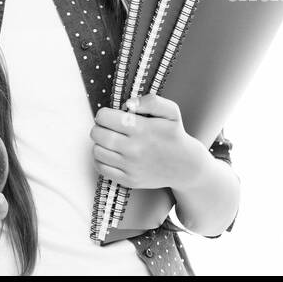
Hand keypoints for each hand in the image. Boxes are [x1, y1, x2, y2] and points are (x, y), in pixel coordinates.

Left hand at [90, 94, 209, 189]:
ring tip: (111, 140)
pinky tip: (112, 154)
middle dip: (100, 127)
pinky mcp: (129, 180)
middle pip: (97, 134)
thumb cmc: (174, 135)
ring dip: (100, 143)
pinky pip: (102, 168)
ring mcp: (131, 167)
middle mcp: (134, 149)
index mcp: (142, 129)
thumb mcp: (171, 111)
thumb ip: (151, 101)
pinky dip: (102, 160)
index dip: (104, 114)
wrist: (185, 166)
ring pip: (97, 151)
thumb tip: (128, 104)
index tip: (111, 116)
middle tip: (109, 128)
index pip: (104, 117)